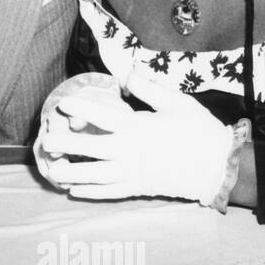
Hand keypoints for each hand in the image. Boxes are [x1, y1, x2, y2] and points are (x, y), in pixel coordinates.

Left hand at [37, 69, 233, 203]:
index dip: (80, 108)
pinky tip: (73, 191)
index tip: (63, 104)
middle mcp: (129, 151)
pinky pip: (109, 192)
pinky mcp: (137, 188)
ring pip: (94, 174)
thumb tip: (127, 72)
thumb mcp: (177, 102)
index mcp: (137, 127)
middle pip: (90, 147)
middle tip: (46, 142)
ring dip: (71, 173)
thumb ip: (149, 88)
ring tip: (52, 170)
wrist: (218, 166)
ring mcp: (132, 173)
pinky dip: (90, 192)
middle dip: (66, 144)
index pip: (102, 116)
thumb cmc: (199, 130)